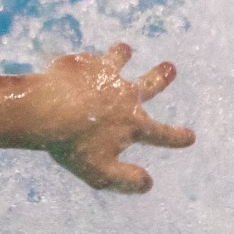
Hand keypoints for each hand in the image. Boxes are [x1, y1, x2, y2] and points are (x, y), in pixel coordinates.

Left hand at [28, 44, 194, 192]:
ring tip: (123, 50)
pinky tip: (76, 61)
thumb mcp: (100, 173)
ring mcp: (105, 76)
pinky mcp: (81, 63)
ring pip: (118, 60)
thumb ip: (126, 179)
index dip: (177, 137)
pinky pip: (86, 59)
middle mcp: (126, 96)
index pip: (162, 134)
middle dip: (162, 77)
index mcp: (133, 124)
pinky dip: (84, 60)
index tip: (190, 137)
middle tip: (170, 68)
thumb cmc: (72, 145)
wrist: (44, 111)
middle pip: (151, 85)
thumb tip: (149, 184)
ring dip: (122, 55)